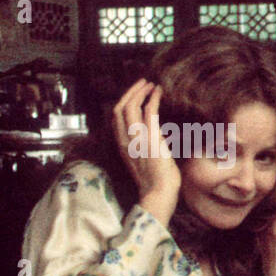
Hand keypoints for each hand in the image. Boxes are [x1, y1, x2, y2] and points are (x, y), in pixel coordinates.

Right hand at [113, 79, 179, 223]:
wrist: (159, 193)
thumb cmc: (157, 181)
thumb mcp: (145, 159)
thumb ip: (144, 146)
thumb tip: (155, 134)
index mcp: (123, 145)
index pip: (116, 117)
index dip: (124, 102)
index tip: (135, 94)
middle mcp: (125, 140)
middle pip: (119, 108)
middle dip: (131, 92)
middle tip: (143, 83)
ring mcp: (136, 139)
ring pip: (130, 107)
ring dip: (141, 92)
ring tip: (150, 84)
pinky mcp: (150, 139)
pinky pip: (149, 112)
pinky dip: (153, 99)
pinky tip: (158, 92)